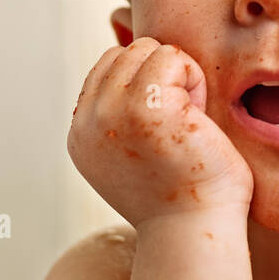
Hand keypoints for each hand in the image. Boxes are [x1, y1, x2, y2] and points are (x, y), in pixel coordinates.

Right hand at [67, 38, 253, 226]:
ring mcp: (114, 112)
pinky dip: (195, 81)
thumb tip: (124, 49)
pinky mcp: (148, 106)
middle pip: (128, 52)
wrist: (196, 231)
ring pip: (149, 49)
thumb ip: (117, 112)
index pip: (107, 67)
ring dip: (179, 78)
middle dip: (162, 77)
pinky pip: (174, 57)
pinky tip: (197, 120)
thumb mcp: (130, 151)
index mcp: (80, 133)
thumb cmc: (181, 193)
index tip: (163, 127)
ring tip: (187, 121)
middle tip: (179, 124)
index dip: (146, 84)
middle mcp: (89, 122)